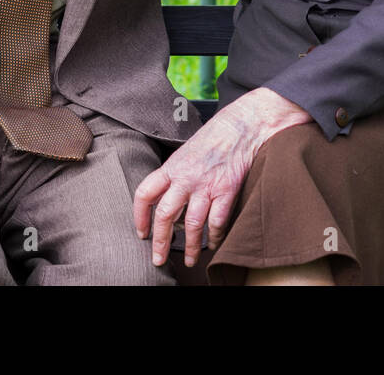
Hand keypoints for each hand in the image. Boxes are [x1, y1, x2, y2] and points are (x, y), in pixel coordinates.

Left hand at [133, 87, 311, 267]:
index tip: (141, 232)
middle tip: (158, 259)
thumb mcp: (188, 151)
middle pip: (164, 215)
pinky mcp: (227, 190)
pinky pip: (217, 222)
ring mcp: (206, 185)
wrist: (245, 123)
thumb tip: (169, 199)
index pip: (145, 193)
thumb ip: (177, 173)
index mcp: (173, 166)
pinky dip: (215, 237)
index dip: (139, 216)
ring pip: (190, 224)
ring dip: (190, 246)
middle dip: (160, 241)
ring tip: (190, 260)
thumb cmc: (217, 135)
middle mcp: (186, 177)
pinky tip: (214, 244)